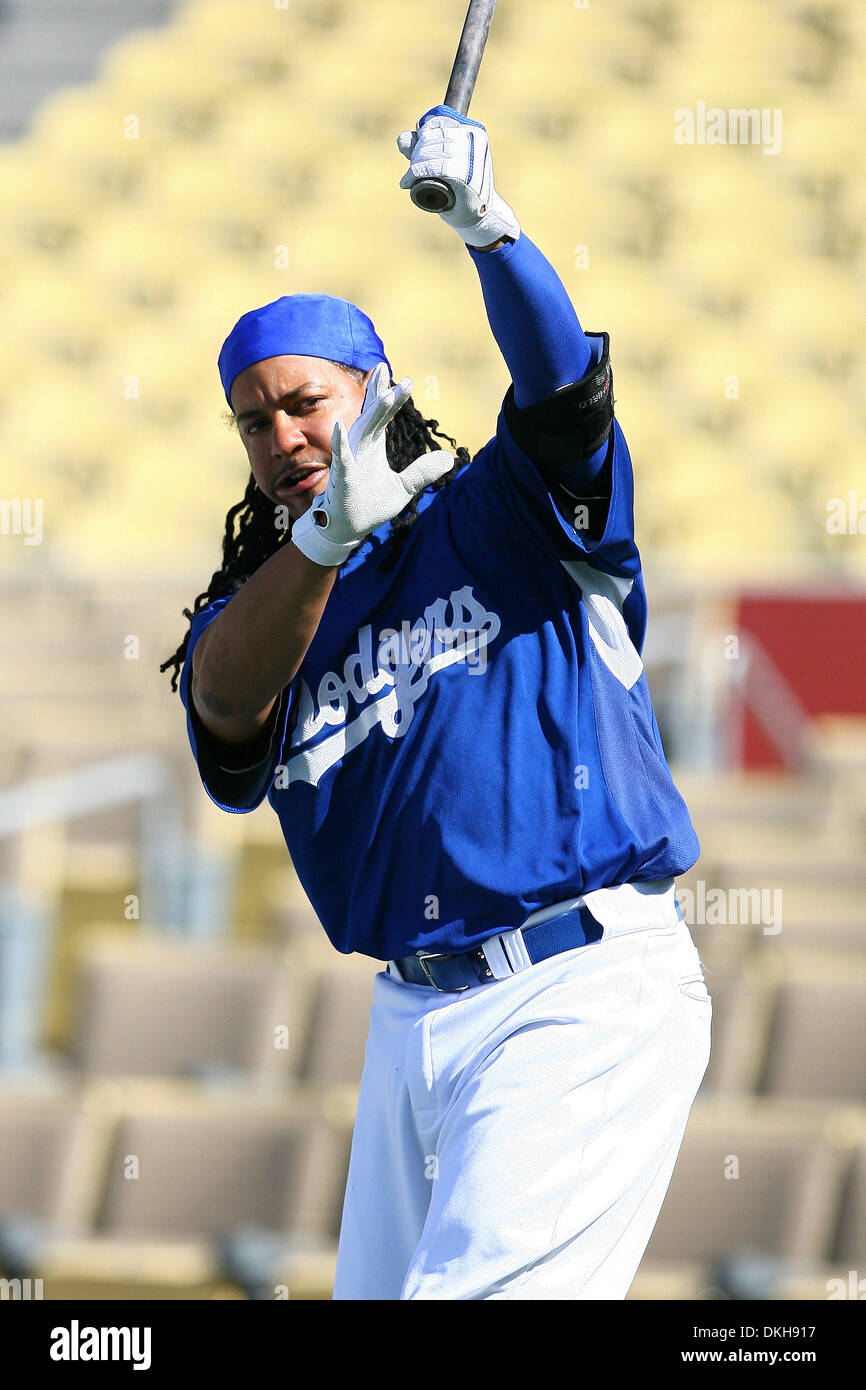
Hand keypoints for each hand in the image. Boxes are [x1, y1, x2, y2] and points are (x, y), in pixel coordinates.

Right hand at [290, 363, 453, 566]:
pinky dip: (341, 444)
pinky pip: (341, 458)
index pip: (383, 416)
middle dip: (382, 395)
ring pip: (361, 432)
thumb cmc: (370, 505)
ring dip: (372, 414)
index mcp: (372, 447)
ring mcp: (350, 462)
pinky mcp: (343, 479)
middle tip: (392, 373)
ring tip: (384, 395)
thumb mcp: (403, 488)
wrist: (349, 529)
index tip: (407, 381)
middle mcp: (360, 449)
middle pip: (372, 416)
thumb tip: (448, 458)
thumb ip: (422, 471)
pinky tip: (340, 427)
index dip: (393, 398)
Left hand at [397, 104, 519, 248]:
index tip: (417, 153)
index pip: (437, 123)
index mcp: (474, 132)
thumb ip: (419, 148)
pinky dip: (417, 173)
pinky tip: (408, 182)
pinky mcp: (467, 177)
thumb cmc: (458, 189)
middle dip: (416, 153)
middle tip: (413, 170)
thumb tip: (403, 139)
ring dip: (415, 165)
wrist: (478, 216)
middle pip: (432, 137)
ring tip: (410, 177)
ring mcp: (473, 158)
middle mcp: (476, 141)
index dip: (422, 136)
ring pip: (432, 152)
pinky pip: (436, 168)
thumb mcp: (438, 163)